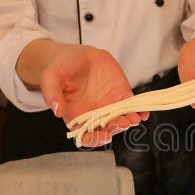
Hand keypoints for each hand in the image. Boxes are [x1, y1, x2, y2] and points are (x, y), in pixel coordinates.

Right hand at [16, 40, 146, 146]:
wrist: (77, 54)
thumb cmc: (61, 68)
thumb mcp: (50, 77)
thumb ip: (51, 93)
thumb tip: (56, 110)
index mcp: (76, 116)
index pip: (86, 135)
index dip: (95, 139)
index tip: (104, 137)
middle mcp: (94, 114)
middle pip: (107, 129)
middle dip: (115, 128)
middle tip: (121, 123)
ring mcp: (109, 105)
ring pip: (121, 119)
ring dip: (128, 121)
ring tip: (133, 118)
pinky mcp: (120, 94)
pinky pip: (131, 105)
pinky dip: (138, 110)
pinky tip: (143, 113)